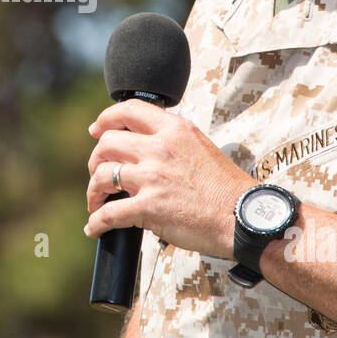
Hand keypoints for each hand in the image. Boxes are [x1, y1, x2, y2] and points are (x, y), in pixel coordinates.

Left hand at [83, 99, 254, 258]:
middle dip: (96, 159)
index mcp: (175, 129)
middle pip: (107, 143)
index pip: (130, 109)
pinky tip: (95, 228)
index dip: (106, 118)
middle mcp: (160, 148)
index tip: (96, 129)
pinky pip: (108, 213)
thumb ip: (173, 141)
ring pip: (102, 176)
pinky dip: (96, 222)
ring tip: (96, 202)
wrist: (243, 217)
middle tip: (98, 172)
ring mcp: (152, 176)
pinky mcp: (148, 206)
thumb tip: (146, 148)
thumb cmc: (226, 188)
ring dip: (93, 191)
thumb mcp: (201, 147)